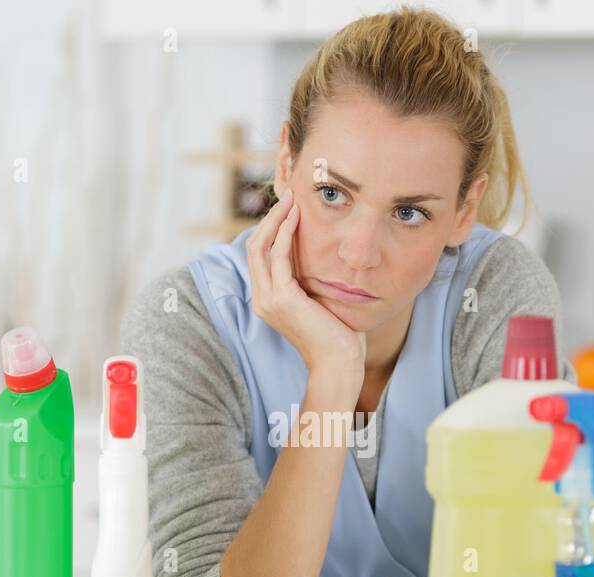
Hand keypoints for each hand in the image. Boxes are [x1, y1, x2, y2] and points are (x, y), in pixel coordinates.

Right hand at [247, 188, 365, 390]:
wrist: (338, 363)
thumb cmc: (337, 336)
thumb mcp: (318, 302)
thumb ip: (310, 281)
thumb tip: (321, 256)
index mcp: (267, 300)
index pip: (260, 256)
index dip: (271, 229)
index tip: (289, 208)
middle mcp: (261, 299)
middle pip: (255, 246)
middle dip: (271, 217)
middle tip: (289, 195)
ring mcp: (268, 299)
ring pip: (261, 246)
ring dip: (277, 219)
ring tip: (292, 199)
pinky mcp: (282, 297)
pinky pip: (278, 255)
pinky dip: (286, 232)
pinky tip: (297, 217)